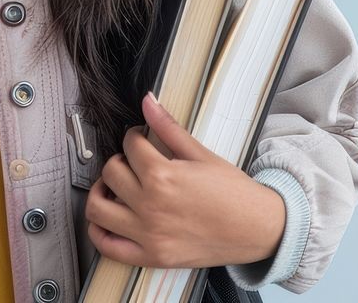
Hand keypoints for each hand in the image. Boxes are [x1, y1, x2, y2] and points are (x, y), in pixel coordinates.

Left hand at [85, 92, 285, 269]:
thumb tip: (147, 100)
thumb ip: (168, 127)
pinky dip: (98, 231)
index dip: (134, 136)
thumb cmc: (234, 193)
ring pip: (98, 208)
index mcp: (162, 176)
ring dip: (100, 192)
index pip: (129, 145)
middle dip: (119, 161)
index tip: (140, 139)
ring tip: (114, 187)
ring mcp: (149, 234)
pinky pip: (108, 247)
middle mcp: (151, 206)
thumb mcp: (200, 153)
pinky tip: (106, 217)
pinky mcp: (152, 257)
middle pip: (110, 172)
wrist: (259, 229)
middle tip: (132, 163)